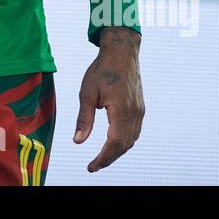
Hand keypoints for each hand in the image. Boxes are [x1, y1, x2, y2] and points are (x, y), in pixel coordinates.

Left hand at [73, 26, 143, 171]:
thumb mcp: (87, 92)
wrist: (122, 52)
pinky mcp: (140, 108)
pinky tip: (114, 143)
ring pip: (131, 140)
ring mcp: (139, 111)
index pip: (113, 144)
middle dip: (109, 159)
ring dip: (117, 152)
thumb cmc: (102, 69)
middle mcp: (134, 114)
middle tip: (94, 166)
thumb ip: (84, 118)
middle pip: (124, 146)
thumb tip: (78, 141)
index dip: (103, 158)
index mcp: (121, 110)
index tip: (91, 167)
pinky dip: (124, 142)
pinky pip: (135, 132)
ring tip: (102, 157)